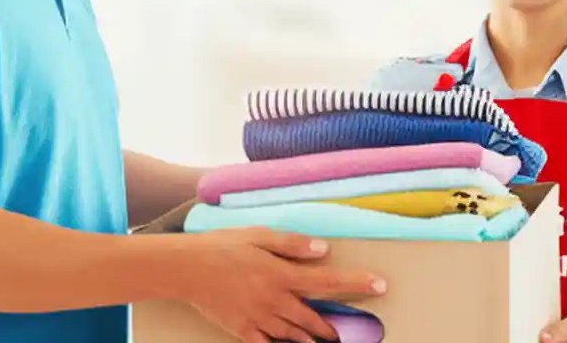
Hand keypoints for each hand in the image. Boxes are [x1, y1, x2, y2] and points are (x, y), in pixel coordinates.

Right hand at [176, 226, 385, 342]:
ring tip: (322, 341)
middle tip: (345, 331)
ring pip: (293, 335)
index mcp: (282, 275)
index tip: (380, 285)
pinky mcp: (242, 330)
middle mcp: (275, 300)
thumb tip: (323, 249)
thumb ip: (292, 244)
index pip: (328, 281)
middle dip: (332, 326)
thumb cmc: (222, 246)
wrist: (186, 269)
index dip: (357, 284)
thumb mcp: (259, 235)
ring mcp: (259, 319)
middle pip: (313, 318)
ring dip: (311, 339)